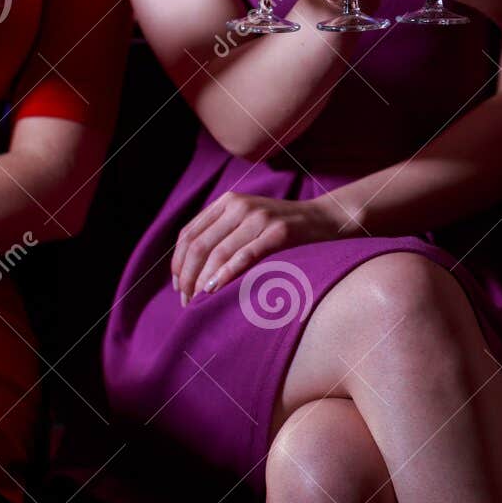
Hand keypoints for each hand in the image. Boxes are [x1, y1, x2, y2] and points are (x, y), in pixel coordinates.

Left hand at [171, 191, 346, 304]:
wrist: (324, 218)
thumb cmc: (282, 227)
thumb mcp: (248, 220)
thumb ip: (223, 232)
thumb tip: (191, 267)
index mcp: (227, 202)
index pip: (189, 233)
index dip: (177, 262)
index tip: (177, 286)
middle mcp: (239, 205)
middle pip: (199, 244)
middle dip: (187, 276)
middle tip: (185, 300)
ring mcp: (259, 217)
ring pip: (218, 252)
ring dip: (202, 280)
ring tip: (198, 300)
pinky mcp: (279, 232)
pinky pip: (245, 255)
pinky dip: (226, 274)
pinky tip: (215, 289)